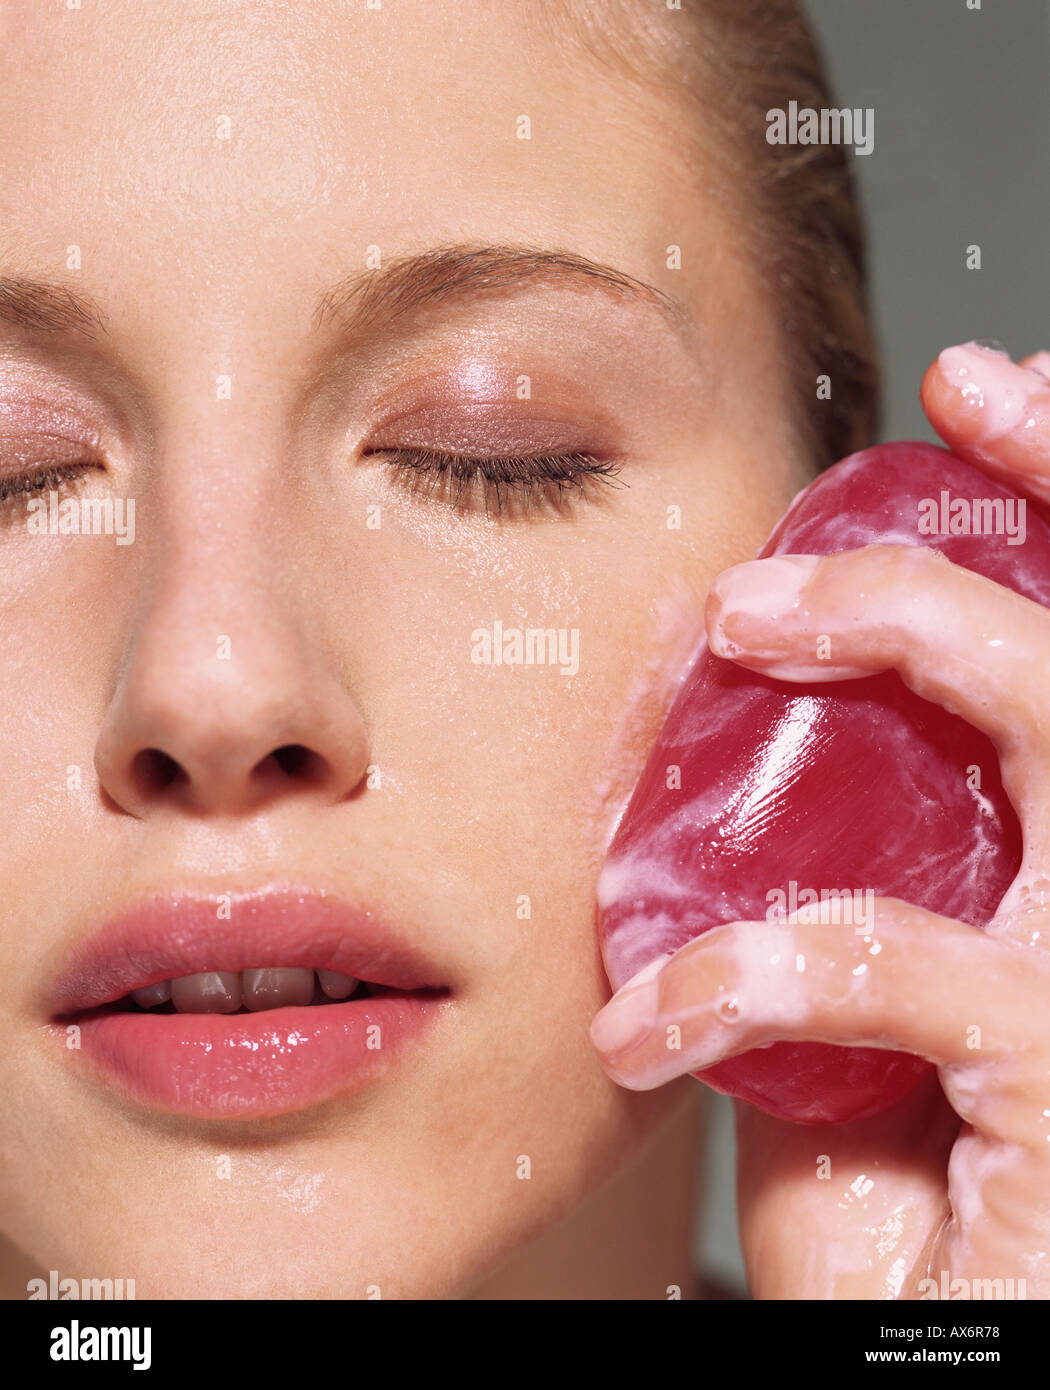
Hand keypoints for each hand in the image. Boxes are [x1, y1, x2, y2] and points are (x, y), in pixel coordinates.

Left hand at [590, 342, 1049, 1298]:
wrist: (969, 1369)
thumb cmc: (950, 1251)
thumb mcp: (877, 1079)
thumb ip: (834, 959)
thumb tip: (729, 865)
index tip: (995, 397)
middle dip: (1029, 504)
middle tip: (899, 439)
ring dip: (908, 624)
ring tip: (754, 608)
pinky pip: (877, 955)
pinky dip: (736, 970)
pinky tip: (649, 1020)